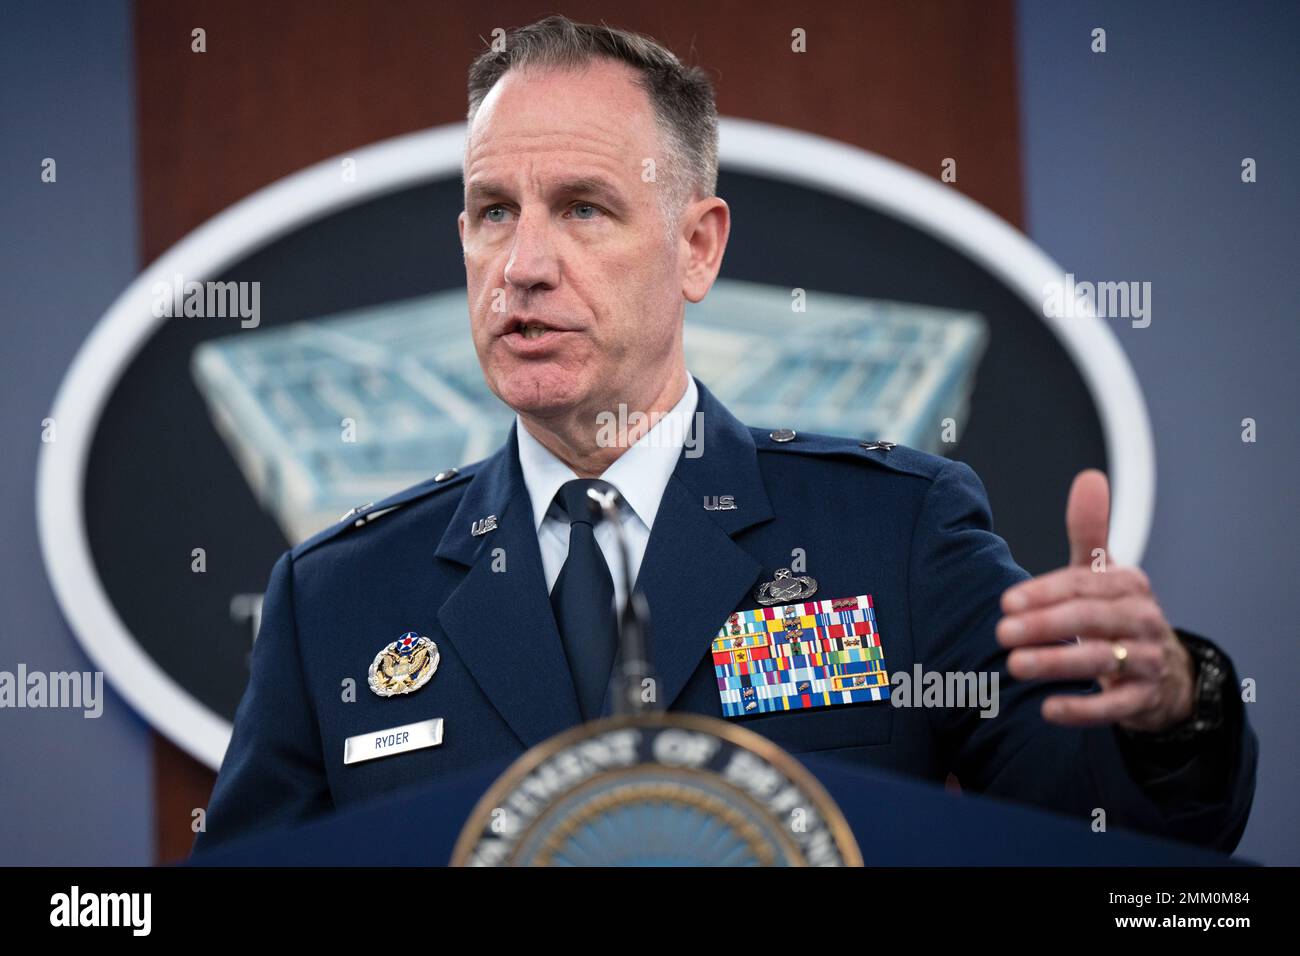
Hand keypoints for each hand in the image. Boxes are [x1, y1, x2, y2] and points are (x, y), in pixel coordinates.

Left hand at [996, 469, 1194, 731]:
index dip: (1045, 592)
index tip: (1007, 602)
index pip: (1084, 584)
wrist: (1163, 670)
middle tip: (1001, 632)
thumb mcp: (1103, 572)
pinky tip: (1047, 709)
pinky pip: (1115, 707)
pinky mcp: (1142, 700)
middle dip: (1046, 625)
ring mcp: (1147, 661)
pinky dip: (1082, 709)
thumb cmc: (1116, 613)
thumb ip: (1089, 531)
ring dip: (1057, 664)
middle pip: (1091, 620)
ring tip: (1014, 665)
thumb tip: (1088, 477)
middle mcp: (1143, 620)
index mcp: (1130, 585)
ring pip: (1102, 661)